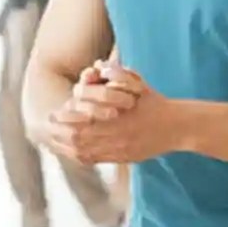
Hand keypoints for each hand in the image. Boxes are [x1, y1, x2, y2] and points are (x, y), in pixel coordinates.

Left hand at [45, 64, 178, 164]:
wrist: (178, 127)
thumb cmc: (156, 103)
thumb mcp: (139, 84)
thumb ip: (119, 73)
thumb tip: (99, 65)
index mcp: (118, 119)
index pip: (82, 124)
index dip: (65, 120)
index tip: (55, 113)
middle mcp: (117, 138)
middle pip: (79, 141)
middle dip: (61, 134)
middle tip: (49, 126)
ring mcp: (120, 151)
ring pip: (85, 153)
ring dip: (67, 146)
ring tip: (55, 139)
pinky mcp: (124, 159)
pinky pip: (96, 160)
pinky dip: (80, 155)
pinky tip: (72, 150)